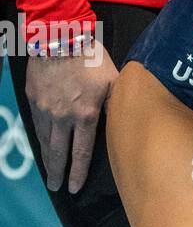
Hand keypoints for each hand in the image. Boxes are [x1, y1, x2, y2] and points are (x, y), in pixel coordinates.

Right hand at [26, 45, 116, 192]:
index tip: (74, 188)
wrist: (60, 39)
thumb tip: (124, 118)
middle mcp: (63, 117)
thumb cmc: (92, 57)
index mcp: (85, 114)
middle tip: (55, 188)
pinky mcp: (33, 100)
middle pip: (58, 153)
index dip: (78, 172)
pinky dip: (40, 138)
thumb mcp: (112, 80)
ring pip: (45, 140)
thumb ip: (115, 102)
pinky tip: (42, 144)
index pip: (82, 151)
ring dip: (47, 158)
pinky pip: (36, 125)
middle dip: (57, 173)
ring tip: (49, 170)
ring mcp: (45, 110)